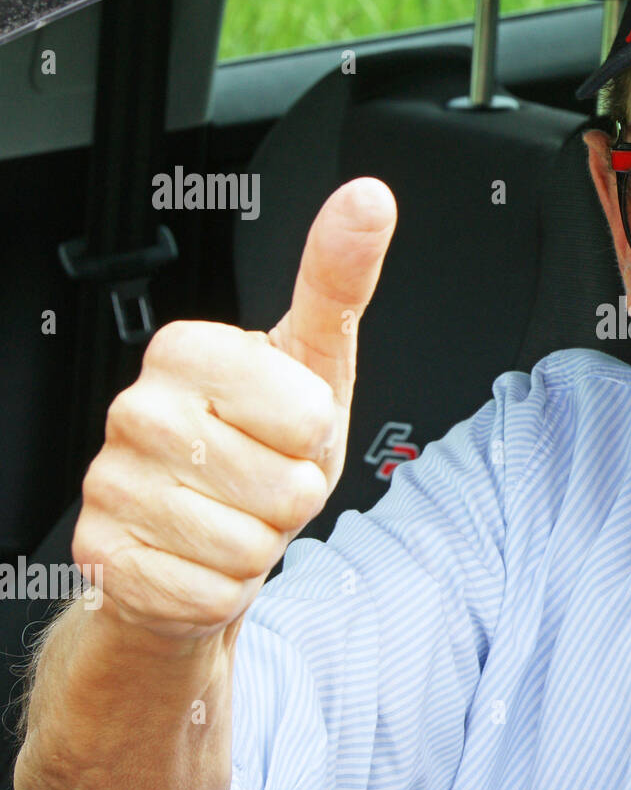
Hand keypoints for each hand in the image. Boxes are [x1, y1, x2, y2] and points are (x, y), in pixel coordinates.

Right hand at [72, 179, 396, 639]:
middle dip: (291, 497)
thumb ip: (339, 279)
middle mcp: (134, 411)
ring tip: (230, 516)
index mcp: (186, 352)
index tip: (282, 427)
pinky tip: (199, 557)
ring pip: (250, 545)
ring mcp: (110, 487)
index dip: (313, 436)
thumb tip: (369, 198)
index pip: (308, 416)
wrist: (197, 535)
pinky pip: (214, 592)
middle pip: (285, 486)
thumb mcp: (315, 361)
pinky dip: (225, 588)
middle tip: (258, 480)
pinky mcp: (102, 560)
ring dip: (260, 544)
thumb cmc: (262, 445)